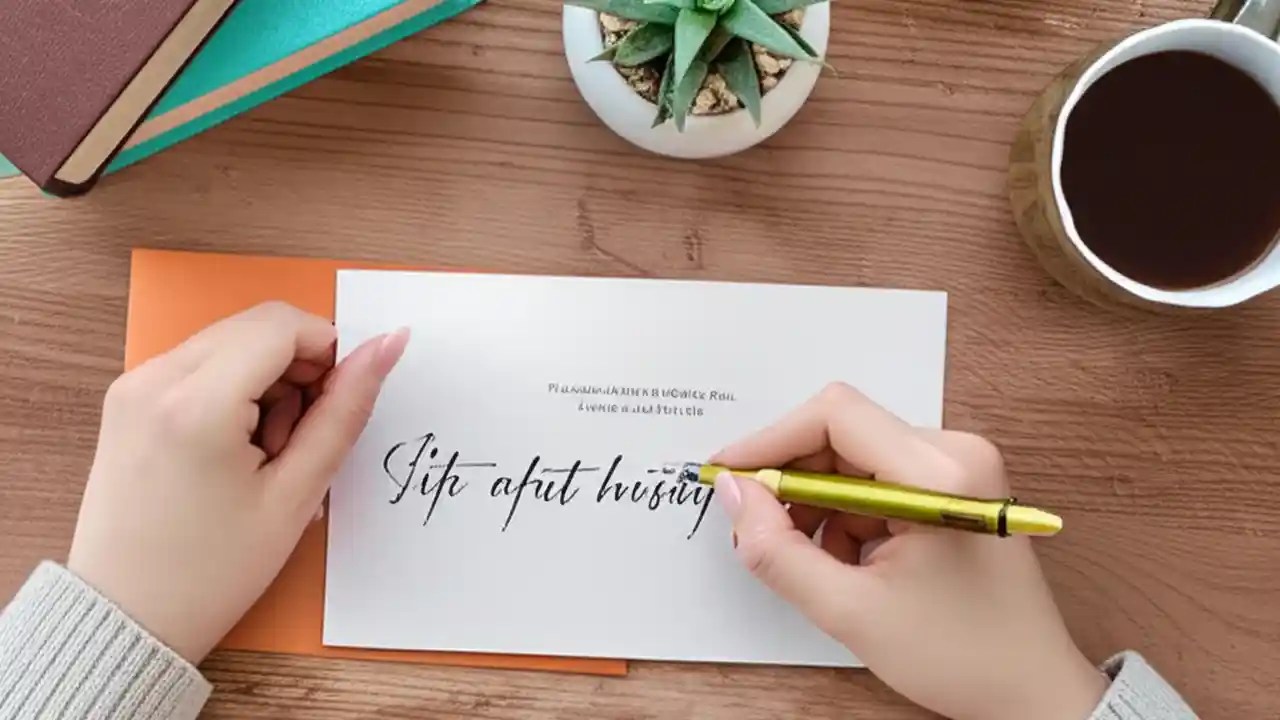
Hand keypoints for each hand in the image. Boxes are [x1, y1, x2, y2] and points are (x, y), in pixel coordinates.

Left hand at [68, 302, 407, 663]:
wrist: (126, 618)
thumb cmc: (212, 570)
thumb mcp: (296, 493)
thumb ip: (345, 410)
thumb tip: (389, 344)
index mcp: (197, 403)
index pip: (282, 325)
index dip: (327, 352)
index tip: (335, 405)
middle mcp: (155, 378)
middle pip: (256, 326)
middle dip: (297, 368)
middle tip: (300, 439)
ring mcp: (133, 385)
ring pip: (229, 342)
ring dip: (265, 379)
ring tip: (265, 452)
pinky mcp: (126, 398)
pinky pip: (198, 364)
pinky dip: (232, 389)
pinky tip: (235, 447)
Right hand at [712, 383, 1106, 719]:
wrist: (1033, 691)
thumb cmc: (963, 656)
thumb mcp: (850, 611)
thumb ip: (776, 550)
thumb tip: (733, 495)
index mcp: (940, 473)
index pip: (835, 415)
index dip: (769, 440)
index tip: (728, 476)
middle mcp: (955, 453)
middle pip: (841, 433)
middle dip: (791, 480)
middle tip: (756, 530)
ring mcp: (959, 467)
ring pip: (853, 459)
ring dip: (818, 504)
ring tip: (812, 563)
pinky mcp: (954, 487)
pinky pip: (876, 479)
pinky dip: (846, 515)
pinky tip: (847, 563)